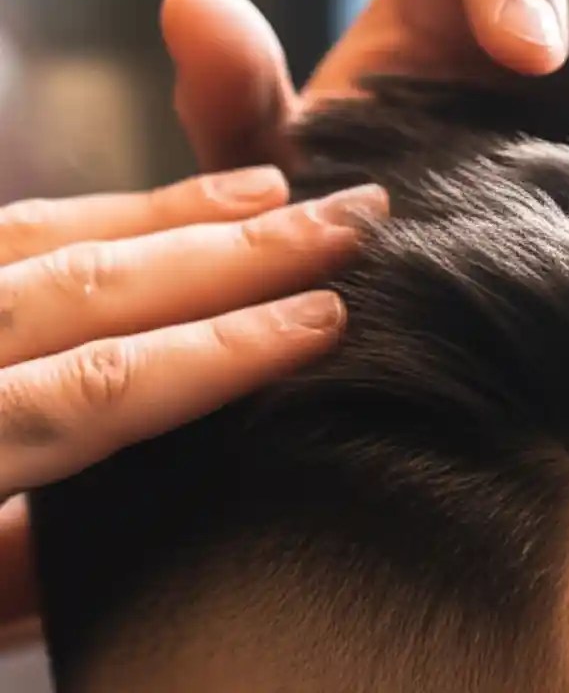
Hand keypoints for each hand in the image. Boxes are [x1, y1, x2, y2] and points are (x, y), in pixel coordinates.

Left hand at [0, 167, 387, 634]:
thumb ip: (28, 557)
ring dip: (170, 211)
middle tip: (349, 221)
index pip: (95, 392)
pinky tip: (161, 208)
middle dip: (230, 252)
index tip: (325, 320)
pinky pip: (2, 231)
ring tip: (276, 194)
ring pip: (38, 236)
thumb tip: (133, 525)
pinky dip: (90, 211)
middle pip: (83, 288)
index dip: (221, 352)